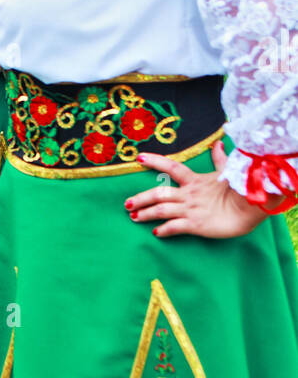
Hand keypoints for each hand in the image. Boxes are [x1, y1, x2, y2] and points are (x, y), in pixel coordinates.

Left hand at [125, 141, 269, 237]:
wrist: (251, 206)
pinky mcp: (195, 224)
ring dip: (145, 214)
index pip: (171, 167)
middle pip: (158, 193)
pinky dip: (163, 230)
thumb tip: (218, 144)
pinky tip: (156, 232)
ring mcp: (191, 209)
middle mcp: (189, 194)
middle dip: (140, 198)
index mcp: (195, 180)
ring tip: (134, 217)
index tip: (139, 158)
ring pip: (161, 210)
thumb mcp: (228, 171)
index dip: (155, 161)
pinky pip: (174, 227)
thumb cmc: (240, 189)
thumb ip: (219, 159)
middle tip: (126, 204)